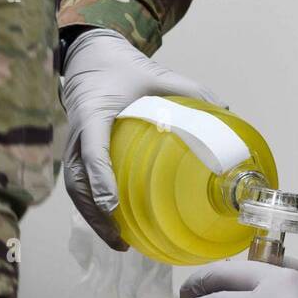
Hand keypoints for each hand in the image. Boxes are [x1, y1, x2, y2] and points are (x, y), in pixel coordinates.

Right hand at [61, 26, 219, 246]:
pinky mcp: (75, 150)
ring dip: (93, 217)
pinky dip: (92, 206)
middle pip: (78, 182)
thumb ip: (188, 89)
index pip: (93, 151)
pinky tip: (113, 222)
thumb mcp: (154, 73)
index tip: (113, 205)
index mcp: (94, 113)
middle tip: (120, 237)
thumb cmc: (121, 67)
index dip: (101, 180)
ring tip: (118, 241)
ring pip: (75, 188)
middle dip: (96, 213)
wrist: (89, 57)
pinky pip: (78, 184)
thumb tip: (224, 110)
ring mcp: (73, 143)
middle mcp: (77, 133)